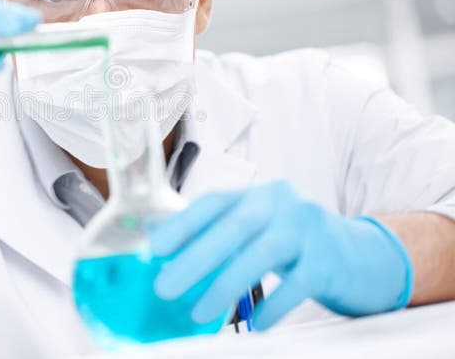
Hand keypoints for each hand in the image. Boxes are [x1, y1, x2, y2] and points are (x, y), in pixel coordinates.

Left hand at [149, 180, 412, 329]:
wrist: (362, 255)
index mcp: (258, 193)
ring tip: (198, 312)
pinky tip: (254, 323)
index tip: (155, 248)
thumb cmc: (294, 242)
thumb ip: (217, 232)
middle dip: (195, 258)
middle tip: (164, 287)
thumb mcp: (258, 228)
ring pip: (262, 254)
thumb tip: (157, 243)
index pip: (214, 202)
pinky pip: (297, 285)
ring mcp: (309, 229)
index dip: (182, 224)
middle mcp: (282, 203)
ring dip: (225, 284)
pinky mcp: (330, 262)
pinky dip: (273, 305)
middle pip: (234, 227)